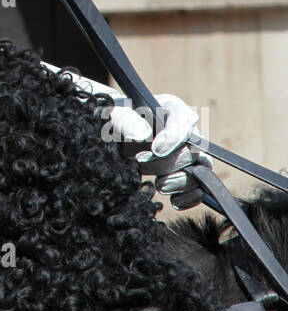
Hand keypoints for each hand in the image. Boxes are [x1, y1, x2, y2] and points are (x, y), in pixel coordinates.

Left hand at [116, 93, 213, 210]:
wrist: (109, 138)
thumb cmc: (111, 120)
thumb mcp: (111, 114)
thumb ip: (124, 120)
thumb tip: (142, 136)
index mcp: (170, 109)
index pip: (185, 120)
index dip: (174, 137)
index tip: (155, 150)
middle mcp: (184, 131)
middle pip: (192, 150)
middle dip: (167, 162)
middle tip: (140, 163)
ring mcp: (186, 154)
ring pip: (201, 170)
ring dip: (181, 182)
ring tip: (158, 185)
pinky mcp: (184, 175)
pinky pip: (200, 189)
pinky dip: (190, 198)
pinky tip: (173, 201)